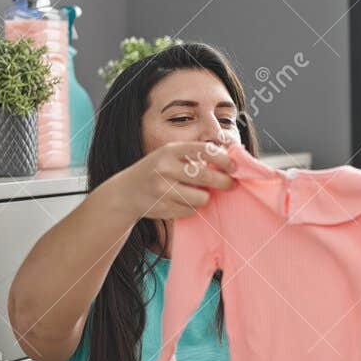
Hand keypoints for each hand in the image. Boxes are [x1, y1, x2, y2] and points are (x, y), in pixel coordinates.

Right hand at [112, 140, 235, 220]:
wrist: (126, 192)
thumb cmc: (156, 171)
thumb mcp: (169, 155)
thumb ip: (193, 156)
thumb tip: (228, 160)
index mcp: (170, 151)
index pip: (204, 151)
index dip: (224, 159)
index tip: (234, 167)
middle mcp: (165, 168)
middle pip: (206, 176)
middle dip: (224, 182)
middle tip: (231, 184)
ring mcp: (163, 189)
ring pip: (201, 197)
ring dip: (204, 197)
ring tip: (197, 193)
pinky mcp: (163, 208)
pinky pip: (191, 210)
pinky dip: (191, 207)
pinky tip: (181, 202)